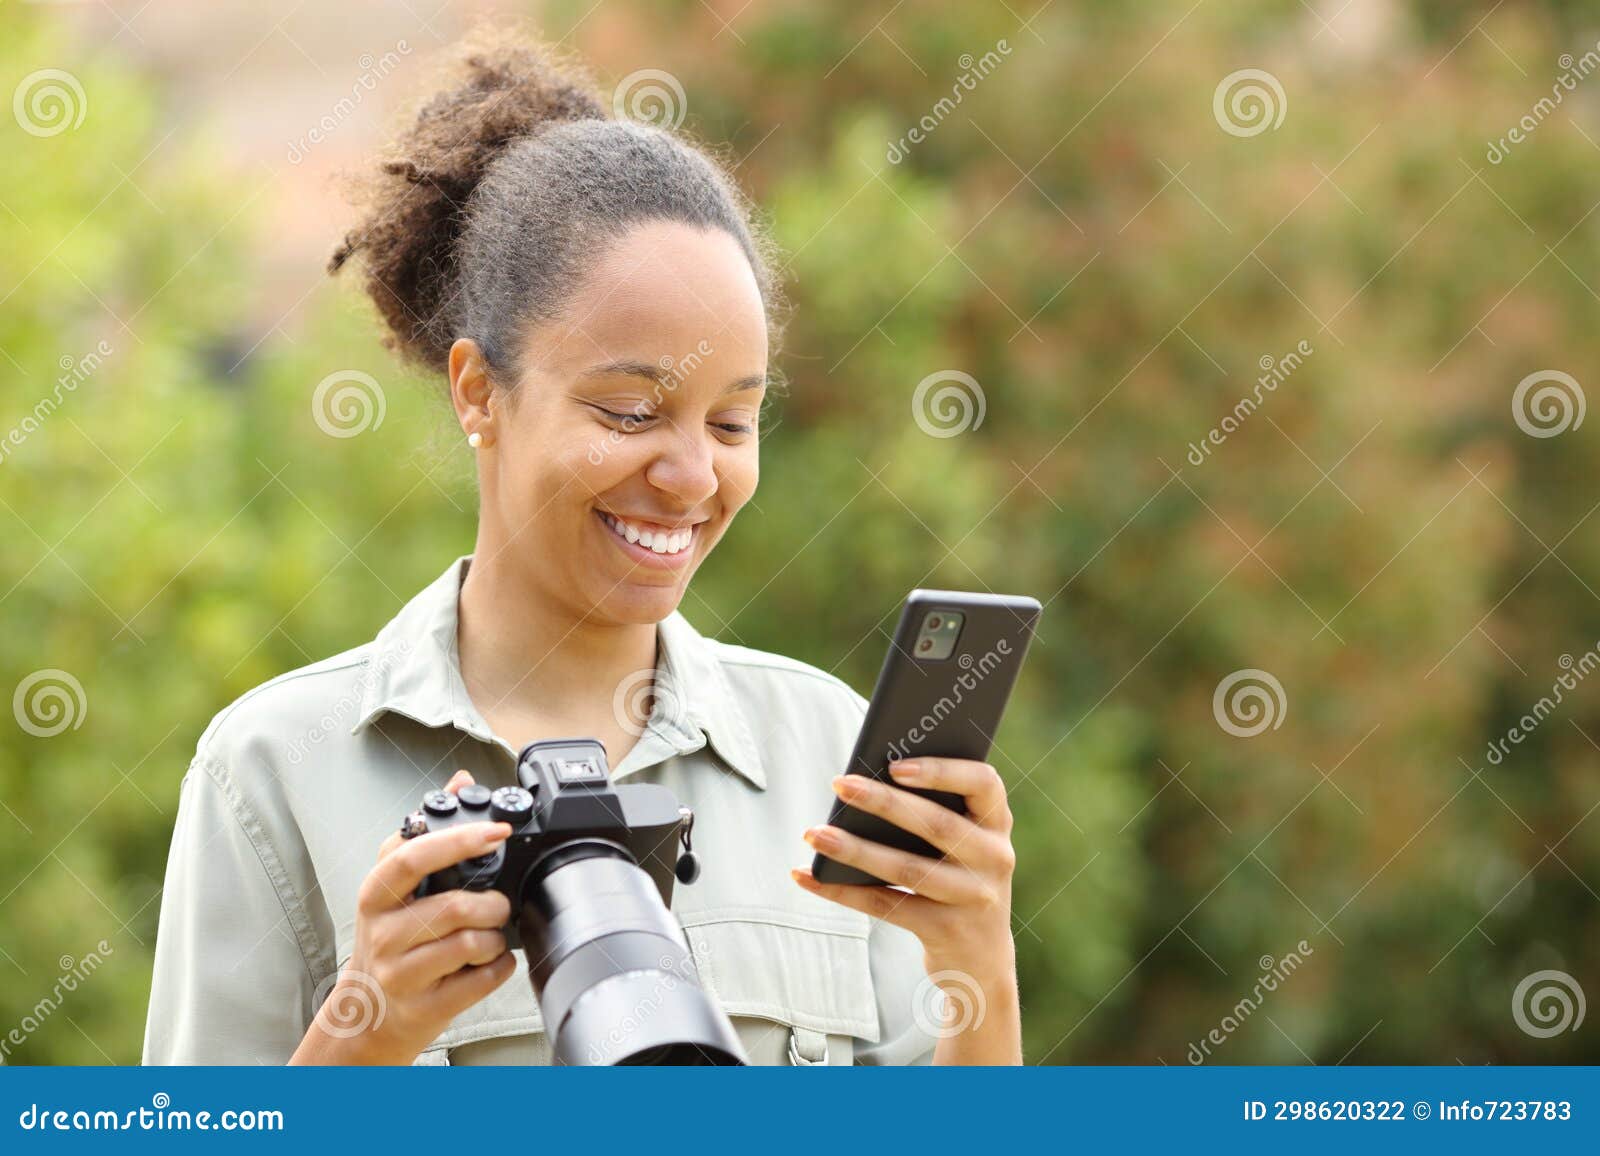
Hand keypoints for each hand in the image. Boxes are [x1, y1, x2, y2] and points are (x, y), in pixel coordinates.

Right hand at [291, 770, 517, 1064]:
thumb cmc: (389, 939)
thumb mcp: (395, 885)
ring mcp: (401, 973)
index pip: (413, 855)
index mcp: (376, 893)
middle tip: (498, 903)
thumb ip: (426, 832)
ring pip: (471, 943)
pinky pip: (481, 981)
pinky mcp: (424, 1008)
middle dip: (492, 902)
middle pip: (454, 905)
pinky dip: (499, 967)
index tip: (496, 831)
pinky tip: (490, 962)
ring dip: (496, 937)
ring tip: (491, 934)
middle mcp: (383, 932)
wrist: (369, 1012)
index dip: (459, 839)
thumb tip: (460, 781)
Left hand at [791, 757, 1021, 1063]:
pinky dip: (841, 891)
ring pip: (907, 868)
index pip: (983, 783)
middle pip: (937, 824)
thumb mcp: (962, 844)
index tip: (895, 764)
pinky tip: (807, 876)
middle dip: (884, 802)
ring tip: (814, 832)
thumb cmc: (956, 876)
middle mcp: (994, 859)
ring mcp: (973, 898)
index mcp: (996, 824)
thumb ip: (934, 811)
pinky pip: (885, 906)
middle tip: (840, 784)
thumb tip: (864, 782)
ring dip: (855, 849)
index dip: (942, 771)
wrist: (980, 959)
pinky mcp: (945, 931)